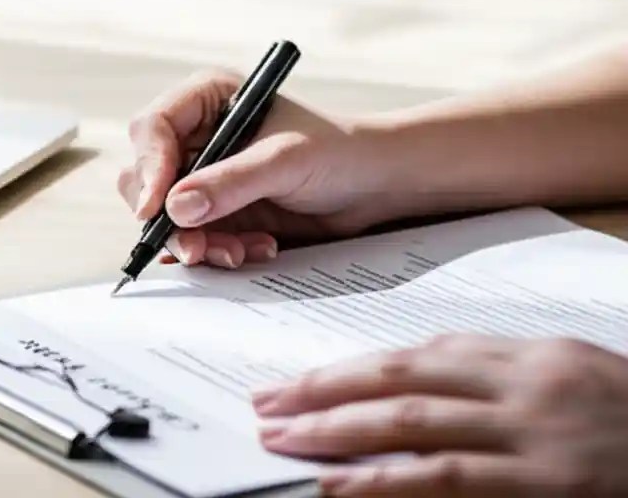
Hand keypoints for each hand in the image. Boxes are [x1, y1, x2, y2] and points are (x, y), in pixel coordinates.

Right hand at [117, 70, 391, 268]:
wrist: (377, 185)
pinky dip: (216, 251)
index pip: (152, 129)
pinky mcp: (216, 210)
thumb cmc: (339, 151)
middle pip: (145, 176)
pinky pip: (193, 237)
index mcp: (205, 99)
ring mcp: (203, 175)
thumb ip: (230, 182)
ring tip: (238, 252)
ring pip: (166, 215)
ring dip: (197, 241)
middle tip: (194, 246)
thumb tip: (176, 208)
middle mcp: (196, 135)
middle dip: (168, 216)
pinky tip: (256, 248)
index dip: (149, 168)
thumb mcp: (284, 161)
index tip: (158, 208)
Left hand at [253, 335, 627, 496]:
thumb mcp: (571, 377)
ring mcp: (538, 438)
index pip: (419, 353)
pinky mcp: (547, 487)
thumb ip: (496, 374)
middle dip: (325, 393)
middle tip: (267, 405)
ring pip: (416, 425)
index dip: (350, 367)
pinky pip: (450, 480)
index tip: (297, 381)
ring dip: (340, 433)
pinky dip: (387, 481)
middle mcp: (529, 387)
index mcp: (531, 355)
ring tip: (284, 440)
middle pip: (403, 379)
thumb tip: (409, 382)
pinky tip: (342, 485)